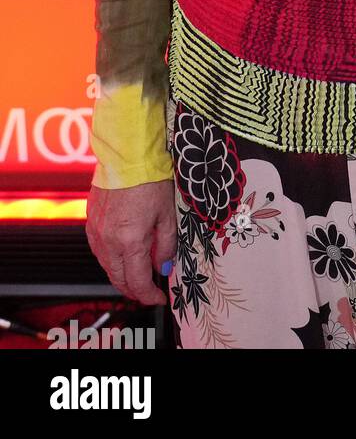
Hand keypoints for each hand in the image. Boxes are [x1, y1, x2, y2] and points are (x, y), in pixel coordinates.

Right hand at [85, 179, 176, 304]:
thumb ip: (165, 246)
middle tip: (149, 291)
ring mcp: (95, 233)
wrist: (127, 157)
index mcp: (130, 241)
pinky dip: (111, 260)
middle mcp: (108, 241)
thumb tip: (163, 268)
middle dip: (134, 290)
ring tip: (137, 275)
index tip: (159, 298)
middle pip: (118, 279)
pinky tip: (122, 255)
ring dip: (121, 276)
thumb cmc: (150, 181)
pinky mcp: (90, 222)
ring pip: (106, 267)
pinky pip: (99, 251)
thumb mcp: (167, 215)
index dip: (149, 295)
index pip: (137, 281)